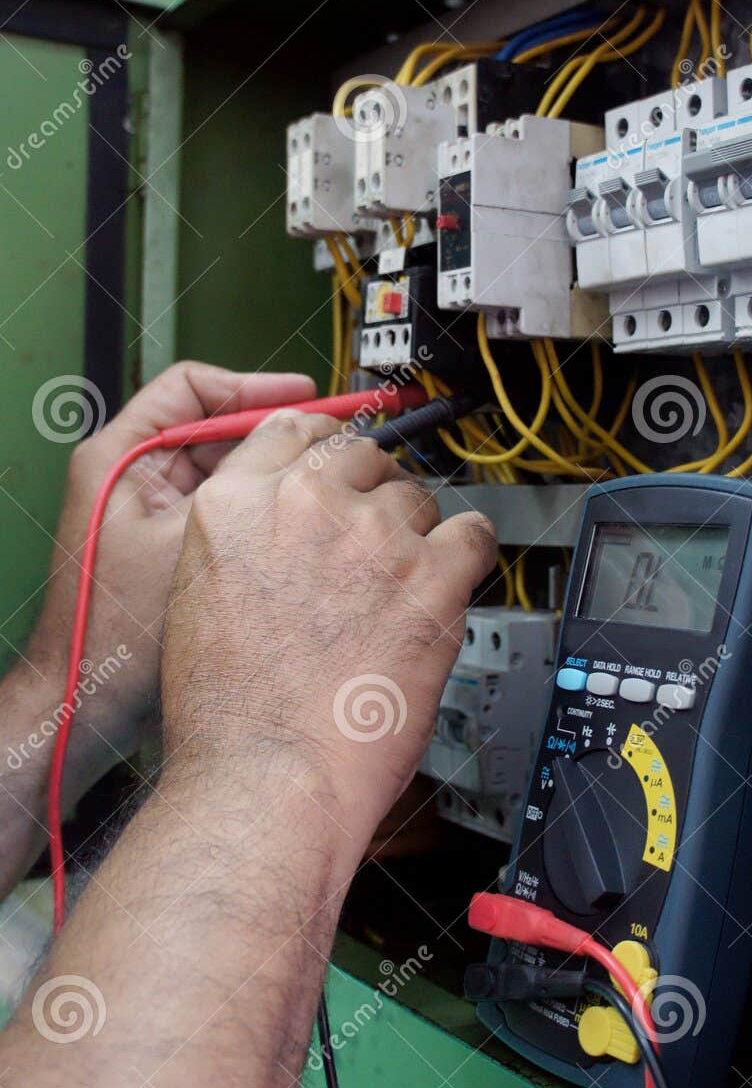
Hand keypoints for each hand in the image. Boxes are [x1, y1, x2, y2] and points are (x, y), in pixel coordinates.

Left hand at [26, 362, 316, 764]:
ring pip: (225, 473)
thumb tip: (292, 445)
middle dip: (273, 436)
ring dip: (270, 478)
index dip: (253, 387)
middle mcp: (129, 477)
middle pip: (215, 429)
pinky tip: (295, 529)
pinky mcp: (164, 546)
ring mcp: (146, 512)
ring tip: (320, 487)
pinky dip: (257, 514)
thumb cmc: (112, 632)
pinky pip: (221, 512)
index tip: (303, 398)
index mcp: (119, 457)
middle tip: (329, 445)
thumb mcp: (188, 542)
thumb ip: (237, 488)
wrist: (85, 701)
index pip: (192, 388)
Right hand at [160, 414, 496, 876]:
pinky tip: (456, 583)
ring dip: (417, 536)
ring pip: (418, 499)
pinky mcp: (432, 576)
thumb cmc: (231, 718)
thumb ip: (248, 543)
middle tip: (375, 547)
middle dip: (373, 496)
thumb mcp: (201, 599)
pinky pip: (475, 534)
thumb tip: (290, 535)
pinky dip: (471, 555)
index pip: (294, 431)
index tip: (344, 469)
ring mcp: (372, 535)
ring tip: (403, 592)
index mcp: (235, 505)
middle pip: (364, 456)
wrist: (268, 777)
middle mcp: (304, 504)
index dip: (326, 451)